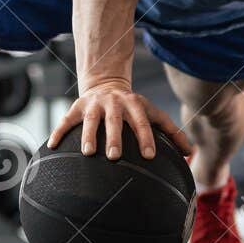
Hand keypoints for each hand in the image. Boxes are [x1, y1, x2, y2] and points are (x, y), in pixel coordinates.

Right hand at [48, 79, 193, 160]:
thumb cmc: (133, 108)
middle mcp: (114, 103)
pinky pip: (65, 121)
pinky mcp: (76, 108)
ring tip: (89, 153)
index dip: (146, 137)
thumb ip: (171, 132)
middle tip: (115, 157)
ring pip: (90, 120)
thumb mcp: (152, 113)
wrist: (105, 85)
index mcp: (134, 105)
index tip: (149, 155)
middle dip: (115, 137)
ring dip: (89, 135)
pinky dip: (58, 132)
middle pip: (115, 120)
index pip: (143, 121)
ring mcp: (93, 105)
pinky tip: (52, 147)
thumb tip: (190, 153)